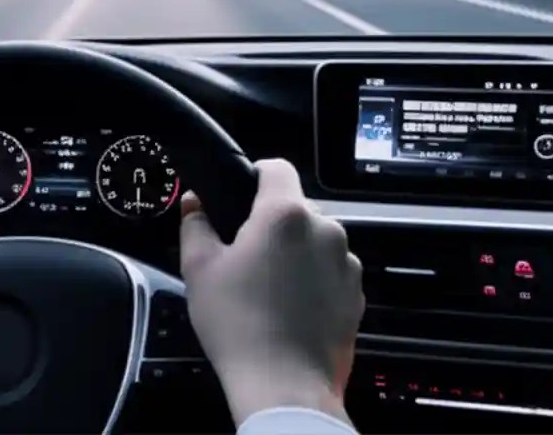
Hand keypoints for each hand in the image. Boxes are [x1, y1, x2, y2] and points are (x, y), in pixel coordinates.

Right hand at [179, 159, 362, 427]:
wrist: (284, 385)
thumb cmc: (238, 324)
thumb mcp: (199, 269)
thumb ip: (195, 225)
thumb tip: (194, 203)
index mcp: (284, 214)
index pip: (277, 168)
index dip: (256, 175)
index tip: (241, 195)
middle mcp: (325, 230)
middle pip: (296, 208)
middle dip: (272, 224)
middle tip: (245, 256)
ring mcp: (347, 263)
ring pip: (316, 241)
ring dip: (296, 253)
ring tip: (269, 288)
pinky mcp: (357, 294)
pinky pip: (331, 272)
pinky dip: (314, 281)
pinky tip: (291, 308)